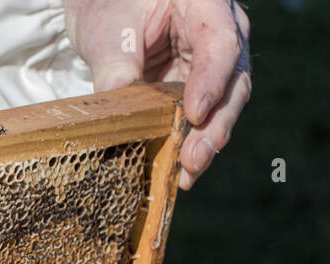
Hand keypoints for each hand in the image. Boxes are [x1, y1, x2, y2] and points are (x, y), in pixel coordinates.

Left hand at [63, 0, 251, 189]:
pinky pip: (196, 120)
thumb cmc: (110, 3)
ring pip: (220, 107)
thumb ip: (117, 59)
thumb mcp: (109, 24)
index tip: (195, 113)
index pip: (220, 44)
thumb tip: (116, 101)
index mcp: (206, 5)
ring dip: (204, 144)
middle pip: (232, 83)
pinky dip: (186, 145)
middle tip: (194, 159)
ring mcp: (208, 66)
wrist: (104, 8)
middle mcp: (220, 35)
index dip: (211, 81)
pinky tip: (175, 171)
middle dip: (215, 125)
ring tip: (186, 174)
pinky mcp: (192, 91)